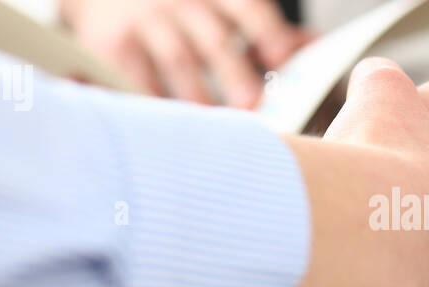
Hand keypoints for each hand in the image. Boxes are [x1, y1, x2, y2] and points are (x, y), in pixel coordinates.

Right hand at [61, 0, 310, 107]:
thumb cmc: (180, 9)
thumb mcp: (221, 5)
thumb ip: (265, 28)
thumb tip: (314, 48)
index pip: (247, 6)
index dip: (265, 30)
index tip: (282, 56)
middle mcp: (183, 0)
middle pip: (215, 38)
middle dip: (235, 73)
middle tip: (253, 106)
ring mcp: (148, 20)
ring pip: (178, 61)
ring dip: (200, 96)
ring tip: (218, 131)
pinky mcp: (115, 44)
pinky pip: (138, 78)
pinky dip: (156, 103)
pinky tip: (172, 127)